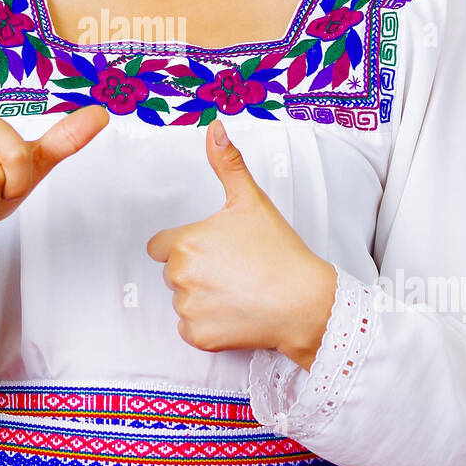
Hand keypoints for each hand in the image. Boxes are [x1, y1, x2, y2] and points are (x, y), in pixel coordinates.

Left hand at [145, 118, 337, 366]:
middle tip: (233, 270)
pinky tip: (236, 313)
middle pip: (173, 274)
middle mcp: (180, 276)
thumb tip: (214, 128)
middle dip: (196, 272)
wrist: (305, 302)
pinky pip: (192, 330)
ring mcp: (188, 309)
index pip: (160, 246)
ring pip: (183, 302)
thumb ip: (227, 164)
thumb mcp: (252, 200)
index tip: (212, 250)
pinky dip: (209, 326)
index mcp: (185, 242)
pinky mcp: (199, 336)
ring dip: (203, 299)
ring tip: (239, 291)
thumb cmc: (279, 252)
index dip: (185, 246)